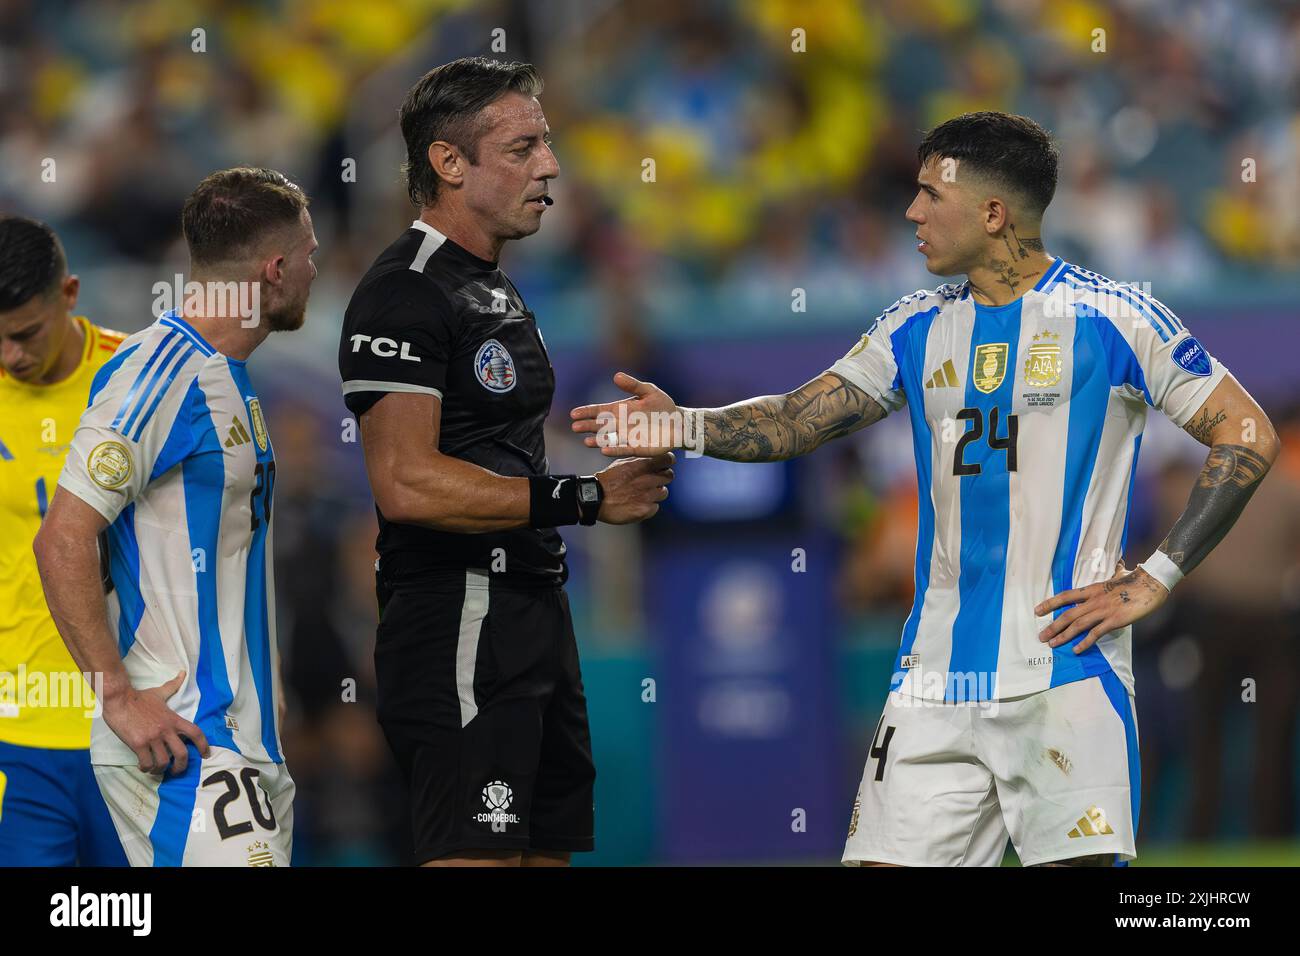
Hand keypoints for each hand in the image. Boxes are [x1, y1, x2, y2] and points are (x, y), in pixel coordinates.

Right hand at [101, 670, 210, 774]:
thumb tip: (182, 673)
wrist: (119, 698)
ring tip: (155, 769)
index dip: (203, 745)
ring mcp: (152, 737)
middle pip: (182, 754)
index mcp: (173, 719)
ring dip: (160, 770)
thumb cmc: (139, 697)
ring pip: (163, 762)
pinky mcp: (138, 743)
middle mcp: (166, 730)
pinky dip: (146, 768)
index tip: (206, 754)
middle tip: (176, 771)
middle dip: (181, 767)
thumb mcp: (159, 692)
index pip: (195, 733)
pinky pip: (146, 763)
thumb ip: (172, 686)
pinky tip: (143, 766)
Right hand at [571, 372, 682, 456]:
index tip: (574, 414)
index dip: (587, 412)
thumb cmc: (663, 406)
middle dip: (588, 426)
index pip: (600, 411)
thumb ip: (633, 385)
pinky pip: (624, 449)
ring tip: (586, 442)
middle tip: (575, 427)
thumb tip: (616, 376)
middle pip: (600, 426)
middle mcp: (621, 424)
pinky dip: (614, 450)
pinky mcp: (638, 448)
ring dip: (598, 441)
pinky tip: (604, 450)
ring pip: (609, 440)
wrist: (679, 423)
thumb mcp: (648, 391)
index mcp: (621, 410)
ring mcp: (628, 437)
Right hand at [595, 453, 674, 523]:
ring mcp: (647, 496)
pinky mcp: (645, 510)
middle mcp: (647, 480)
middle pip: (669, 476)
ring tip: (642, 494)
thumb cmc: (607, 480)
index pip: (668, 459)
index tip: (665, 465)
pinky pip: (655, 507)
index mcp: (642, 466)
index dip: (668, 462)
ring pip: (663, 493)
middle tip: (653, 481)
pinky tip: (637, 504)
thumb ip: (638, 461)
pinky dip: (648, 507)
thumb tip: (651, 458)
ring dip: (655, 493)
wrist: (594, 498)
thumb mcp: (622, 463)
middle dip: (662, 478)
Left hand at [1034, 561, 1168, 653]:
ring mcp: (1103, 610)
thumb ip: (1113, 576)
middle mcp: (1094, 600)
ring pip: (1078, 625)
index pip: (1065, 596)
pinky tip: (1076, 650)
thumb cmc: (1136, 580)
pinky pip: (1095, 633)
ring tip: (1052, 644)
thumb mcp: (1118, 577)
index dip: (1050, 603)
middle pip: (1068, 614)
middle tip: (1041, 636)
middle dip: (1052, 626)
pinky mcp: (1115, 620)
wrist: (1152, 583)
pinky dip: (1085, 642)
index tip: (1037, 611)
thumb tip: (1119, 566)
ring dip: (1063, 636)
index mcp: (1092, 589)